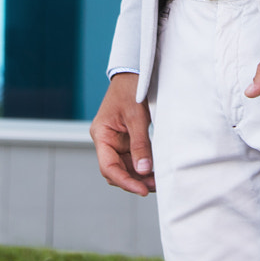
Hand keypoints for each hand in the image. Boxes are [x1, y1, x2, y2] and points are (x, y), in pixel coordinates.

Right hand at [91, 74, 154, 194]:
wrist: (134, 71)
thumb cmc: (131, 88)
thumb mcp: (137, 116)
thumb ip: (140, 144)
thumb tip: (144, 170)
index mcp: (101, 134)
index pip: (109, 167)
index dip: (125, 181)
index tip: (142, 190)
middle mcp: (106, 141)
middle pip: (116, 171)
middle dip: (134, 181)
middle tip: (155, 186)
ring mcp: (115, 141)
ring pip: (125, 167)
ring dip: (140, 176)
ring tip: (158, 181)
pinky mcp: (126, 140)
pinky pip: (132, 159)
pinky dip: (143, 166)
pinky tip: (155, 171)